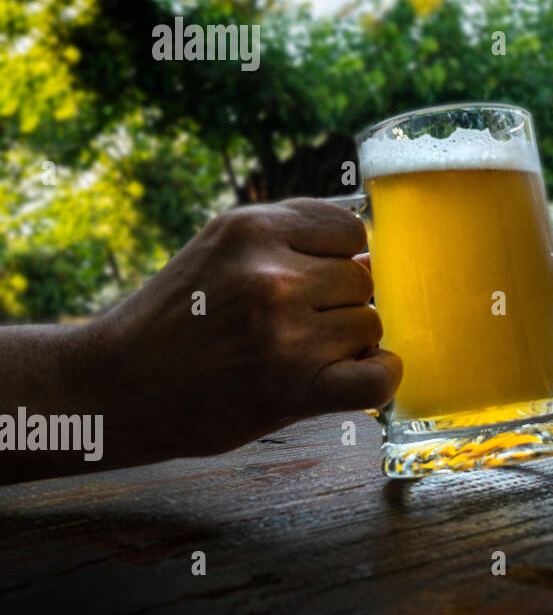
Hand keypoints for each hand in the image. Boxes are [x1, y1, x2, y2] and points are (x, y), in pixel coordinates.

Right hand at [71, 199, 400, 464]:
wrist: (112, 387)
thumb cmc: (175, 319)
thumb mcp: (221, 249)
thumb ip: (292, 238)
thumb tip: (372, 254)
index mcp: (252, 228)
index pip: (351, 231)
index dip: (338, 259)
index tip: (310, 281)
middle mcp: (271, 275)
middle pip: (362, 281)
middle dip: (338, 304)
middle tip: (292, 327)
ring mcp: (284, 332)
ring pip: (370, 325)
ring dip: (346, 343)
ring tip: (296, 355)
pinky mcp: (293, 387)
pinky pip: (378, 377)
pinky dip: (378, 378)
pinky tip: (353, 377)